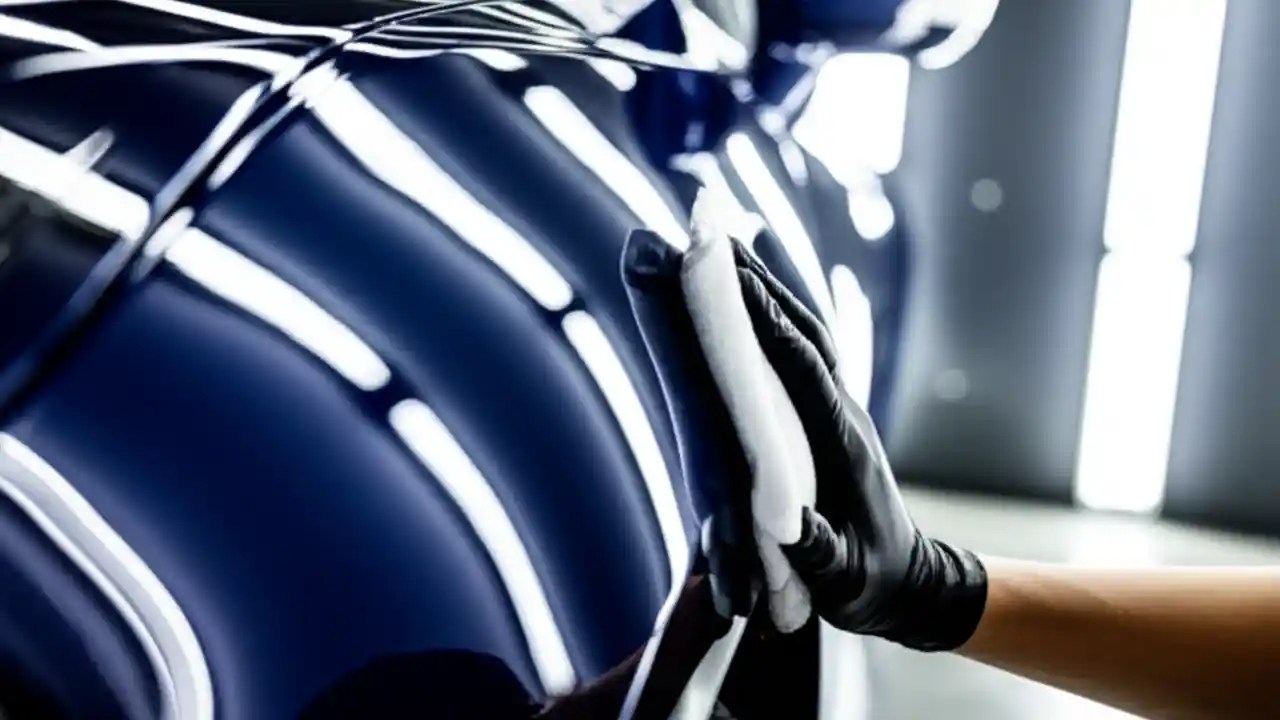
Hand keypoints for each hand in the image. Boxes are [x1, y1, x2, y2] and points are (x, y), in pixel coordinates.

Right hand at [735, 239, 987, 651]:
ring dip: (767, 288)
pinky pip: (800, 351)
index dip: (769, 324)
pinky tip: (749, 290)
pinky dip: (773, 314)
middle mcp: (840, 413)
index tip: (733, 280)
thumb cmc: (872, 583)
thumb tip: (793, 534)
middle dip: (761, 283)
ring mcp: (836, 409)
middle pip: (802, 332)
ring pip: (803, 333)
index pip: (803, 370)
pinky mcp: (826, 414)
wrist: (912, 582)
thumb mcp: (845, 579)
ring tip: (723, 243)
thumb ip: (821, 554)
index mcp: (842, 443)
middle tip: (713, 234)